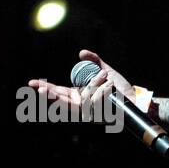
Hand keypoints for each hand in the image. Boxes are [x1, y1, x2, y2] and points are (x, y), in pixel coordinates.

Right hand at [26, 49, 142, 122]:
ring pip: (77, 104)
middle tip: (39, 89)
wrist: (136, 99)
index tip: (32, 83)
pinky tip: (108, 86)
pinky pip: (96, 103)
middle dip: (50, 96)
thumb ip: (94, 62)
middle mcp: (83, 106)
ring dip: (71, 94)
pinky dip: (101, 92)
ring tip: (54, 90)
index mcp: (80, 96)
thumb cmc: (119, 88)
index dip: (46, 88)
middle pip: (62, 102)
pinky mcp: (100, 114)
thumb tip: (81, 53)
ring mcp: (91, 112)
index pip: (59, 92)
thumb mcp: (105, 71)